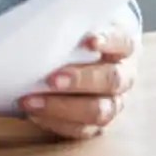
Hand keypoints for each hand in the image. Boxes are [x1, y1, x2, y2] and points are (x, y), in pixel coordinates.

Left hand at [20, 27, 138, 138]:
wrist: (83, 61)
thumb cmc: (76, 39)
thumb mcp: (76, 28)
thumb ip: (67, 26)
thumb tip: (38, 26)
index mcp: (122, 48)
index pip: (123, 42)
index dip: (109, 41)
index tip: (89, 41)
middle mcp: (123, 77)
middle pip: (111, 80)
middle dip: (81, 80)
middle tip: (52, 79)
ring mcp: (113, 102)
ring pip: (98, 110)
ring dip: (63, 107)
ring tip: (31, 102)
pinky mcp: (97, 124)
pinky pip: (81, 129)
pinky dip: (56, 122)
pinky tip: (34, 114)